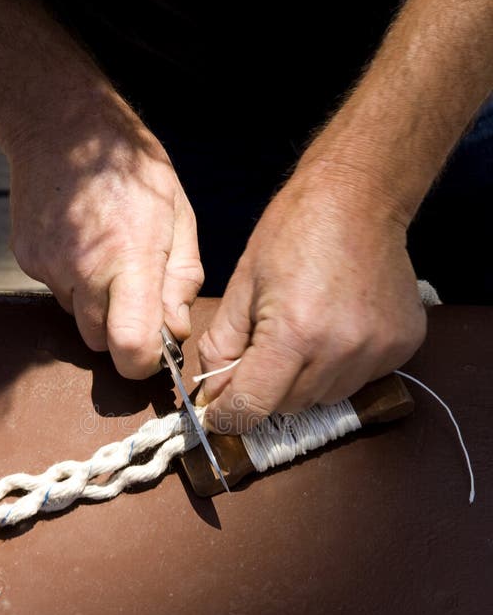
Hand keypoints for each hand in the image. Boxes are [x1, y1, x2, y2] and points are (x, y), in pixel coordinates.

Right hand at [8, 93, 202, 377]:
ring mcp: (50, 267)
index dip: (143, 363)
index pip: (130, 347)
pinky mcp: (27, 260)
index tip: (152, 353)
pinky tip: (81, 243)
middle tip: (135, 292)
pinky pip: (56, 292)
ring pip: (77, 318)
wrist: (64, 126)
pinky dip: (72, 281)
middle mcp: (85, 270)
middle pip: (101, 343)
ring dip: (96, 305)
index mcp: (131, 260)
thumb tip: (174, 331)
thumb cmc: (133, 170)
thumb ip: (181, 281)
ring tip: (108, 256)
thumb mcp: (179, 217)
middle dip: (121, 330)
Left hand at [197, 161, 426, 431]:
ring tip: (306, 332)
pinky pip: (360, 380)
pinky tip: (338, 328)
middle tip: (266, 350)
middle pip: (289, 406)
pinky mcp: (402, 346)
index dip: (229, 416)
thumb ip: (222, 346)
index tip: (219, 415)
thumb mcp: (242, 285)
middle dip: (267, 389)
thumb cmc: (293, 233)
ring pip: (325, 398)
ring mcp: (377, 350)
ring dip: (305, 380)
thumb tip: (213, 395)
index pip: (254, 405)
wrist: (359, 198)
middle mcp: (340, 350)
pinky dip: (341, 367)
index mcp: (294, 332)